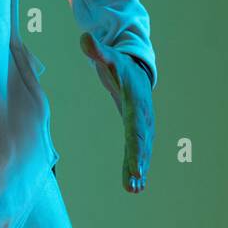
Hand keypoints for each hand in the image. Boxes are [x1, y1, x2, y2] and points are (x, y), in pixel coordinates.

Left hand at [79, 32, 153, 193]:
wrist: (135, 67)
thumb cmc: (118, 62)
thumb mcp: (107, 55)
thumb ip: (96, 49)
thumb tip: (85, 38)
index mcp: (136, 101)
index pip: (135, 126)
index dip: (135, 146)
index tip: (135, 164)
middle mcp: (143, 116)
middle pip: (141, 143)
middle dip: (138, 163)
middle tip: (133, 182)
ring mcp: (143, 125)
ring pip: (141, 150)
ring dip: (137, 170)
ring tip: (133, 189)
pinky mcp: (138, 130)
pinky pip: (137, 150)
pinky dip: (135, 167)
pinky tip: (132, 185)